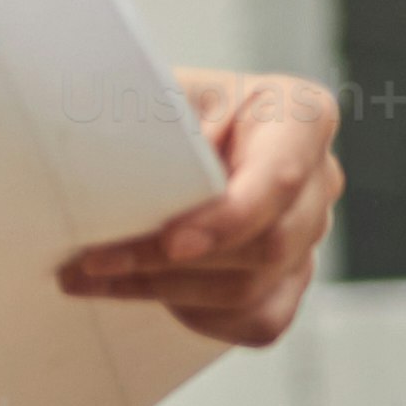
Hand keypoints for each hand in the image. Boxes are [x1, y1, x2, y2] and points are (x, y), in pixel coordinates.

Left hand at [58, 68, 338, 346]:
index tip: (172, 243)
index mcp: (297, 115)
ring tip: (87, 276)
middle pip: (269, 243)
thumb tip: (99, 149)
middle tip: (95, 261)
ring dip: (163, 290)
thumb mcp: (146, 87)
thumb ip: (144, 111)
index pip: (282, 176)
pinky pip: (257, 319)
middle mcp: (317, 178)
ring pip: (253, 287)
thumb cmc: (148, 99)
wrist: (147, 130)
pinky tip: (136, 292)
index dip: (230, 219)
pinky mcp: (290, 279)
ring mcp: (308, 233)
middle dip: (173, 261)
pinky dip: (193, 315)